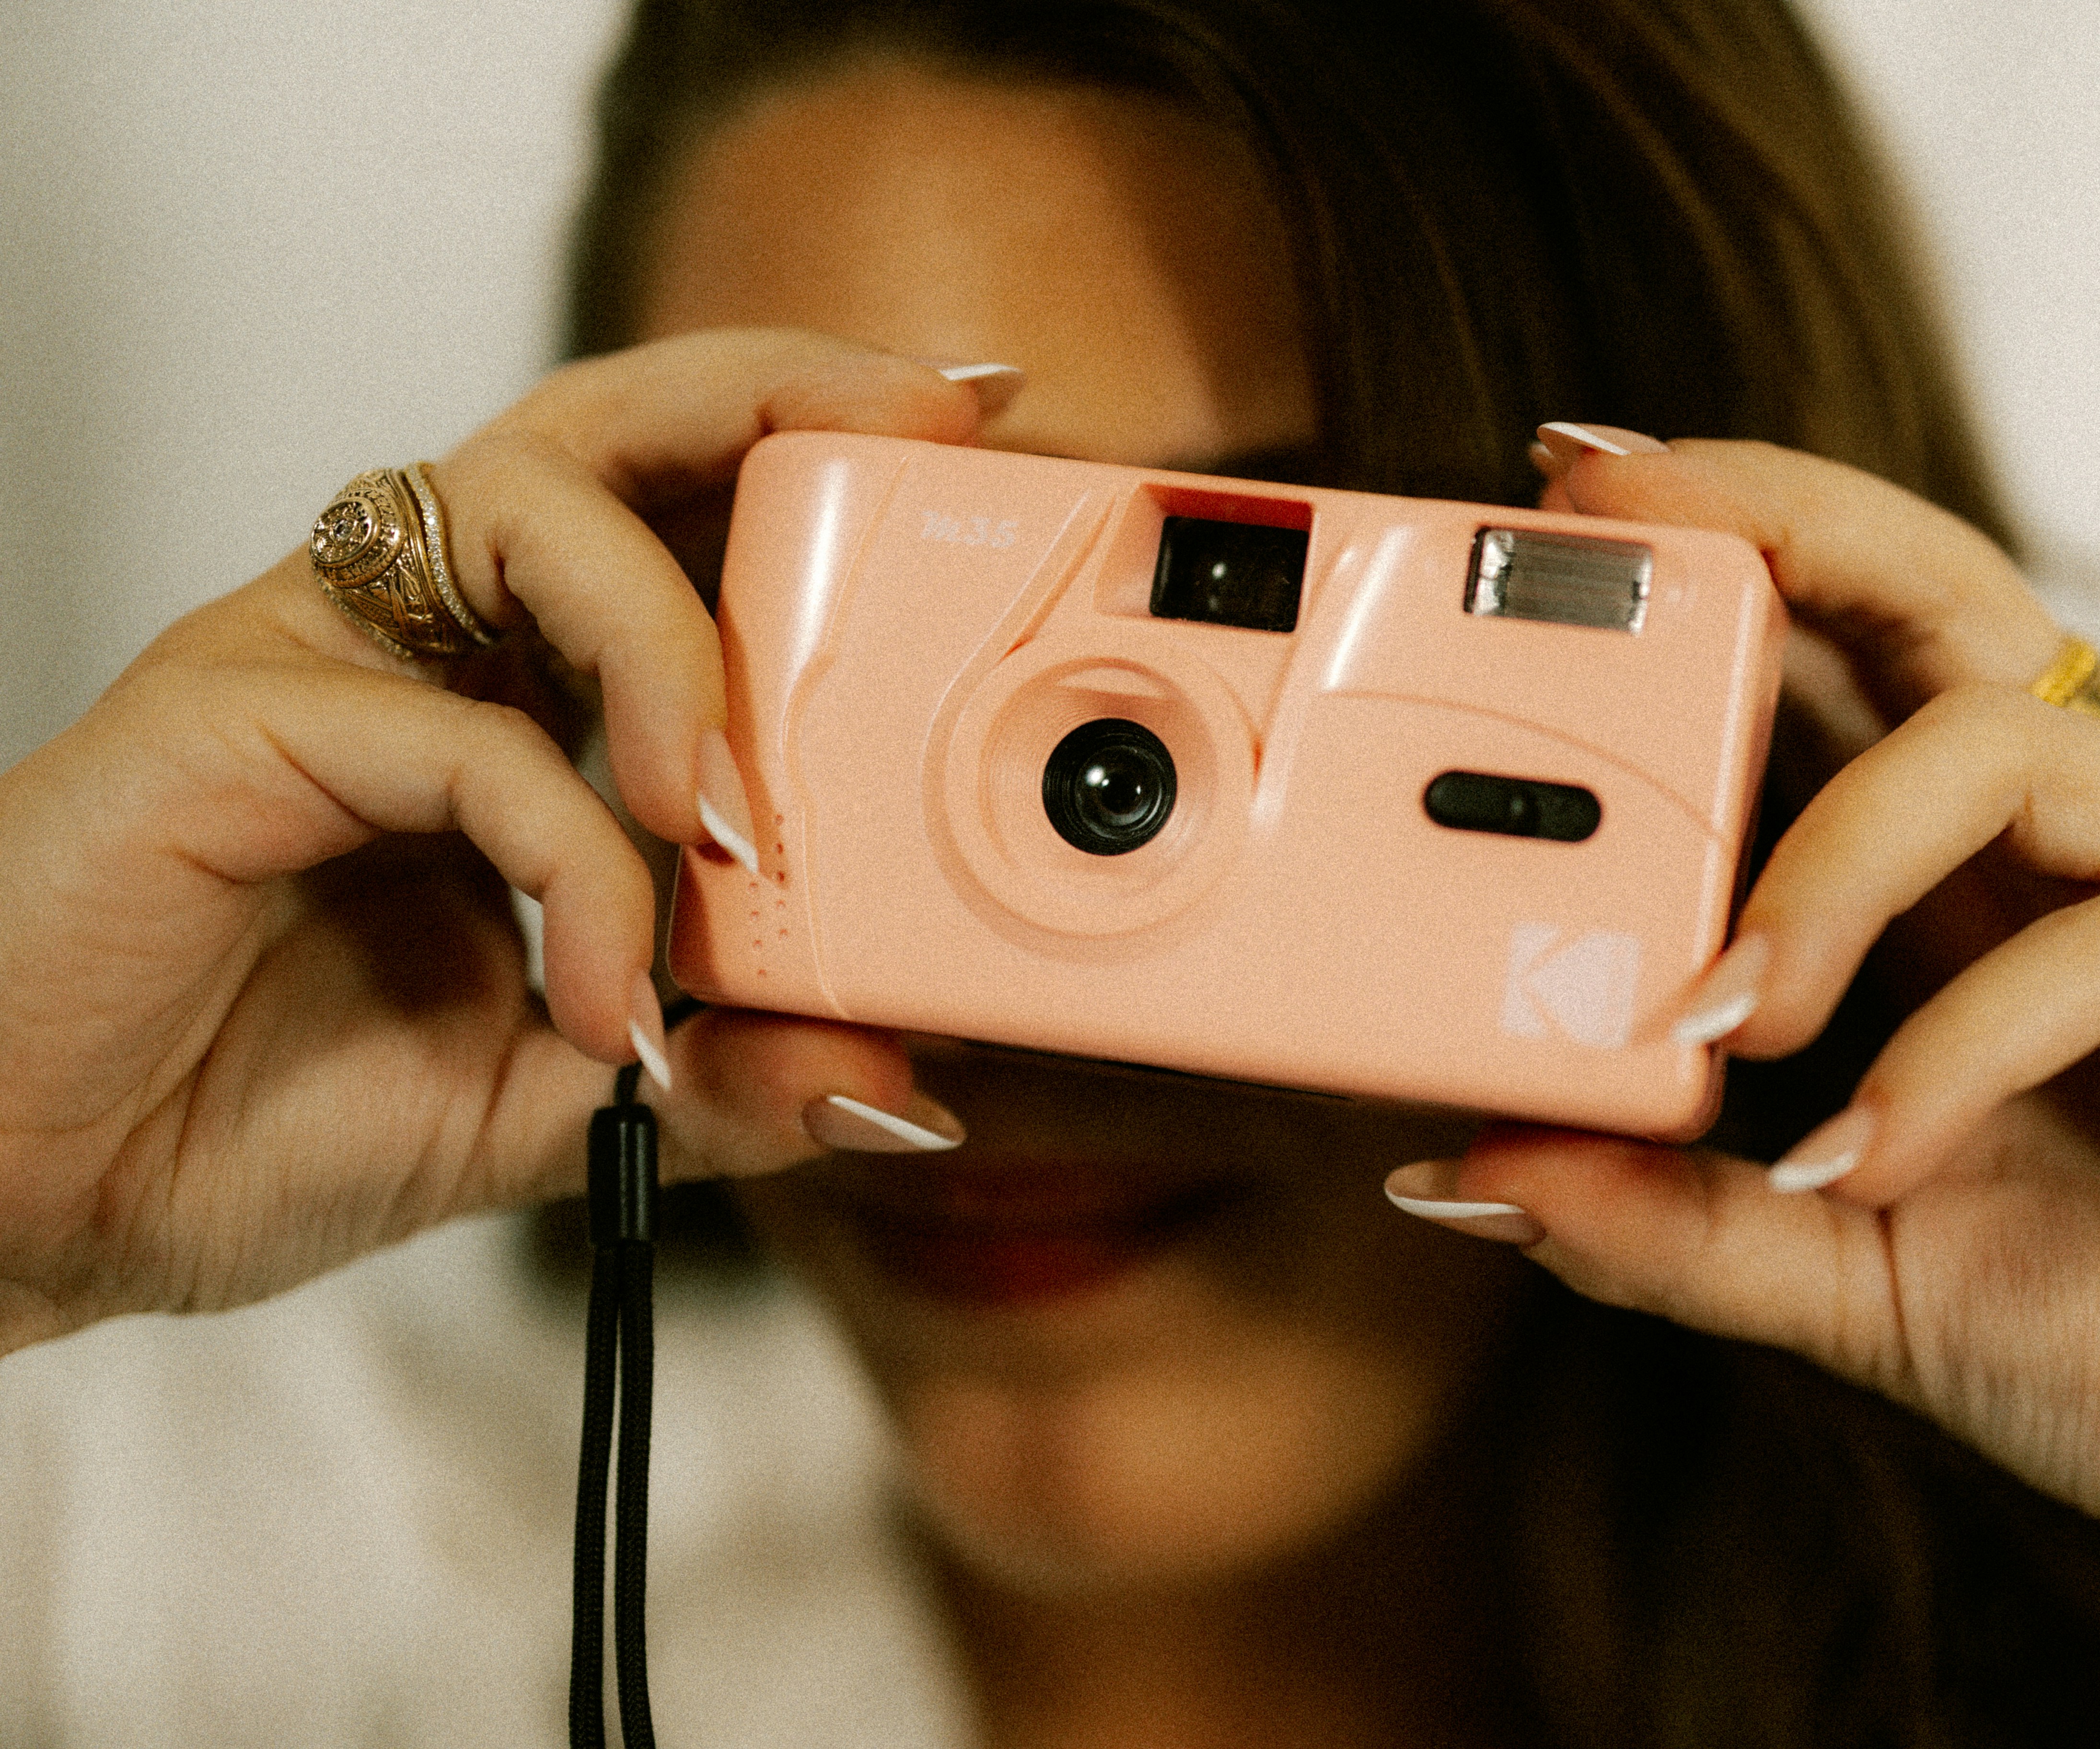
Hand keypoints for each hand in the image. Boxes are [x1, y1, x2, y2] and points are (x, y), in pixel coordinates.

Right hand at [0, 331, 992, 1353]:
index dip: (805, 458)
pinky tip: (599, 991)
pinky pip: (445, 733)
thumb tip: (901, 1082)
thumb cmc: (267, 1112)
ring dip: (675, 642)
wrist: (47, 1191)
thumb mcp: (557, 1106)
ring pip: (525, 509)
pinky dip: (562, 857)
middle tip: (920, 425)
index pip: (666, 517)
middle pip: (602, 427)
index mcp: (498, 692)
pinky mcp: (226, 720)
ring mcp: (313, 657)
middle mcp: (414, 637)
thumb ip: (723, 1083)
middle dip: (772, 395)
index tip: (960, 440)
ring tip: (730, 817)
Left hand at [1391, 431, 2099, 1744]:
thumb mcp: (1836, 1269)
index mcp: (1958, 879)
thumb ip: (1662, 1215)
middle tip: (1612, 505)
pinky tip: (1876, 1155)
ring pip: (1995, 736)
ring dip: (1826, 866)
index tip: (1557, 499)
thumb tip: (1457, 1170)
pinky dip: (1969, 1041)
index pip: (1828, 665)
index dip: (1709, 563)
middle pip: (1927, 592)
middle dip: (1770, 523)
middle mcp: (2072, 833)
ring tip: (1732, 1018)